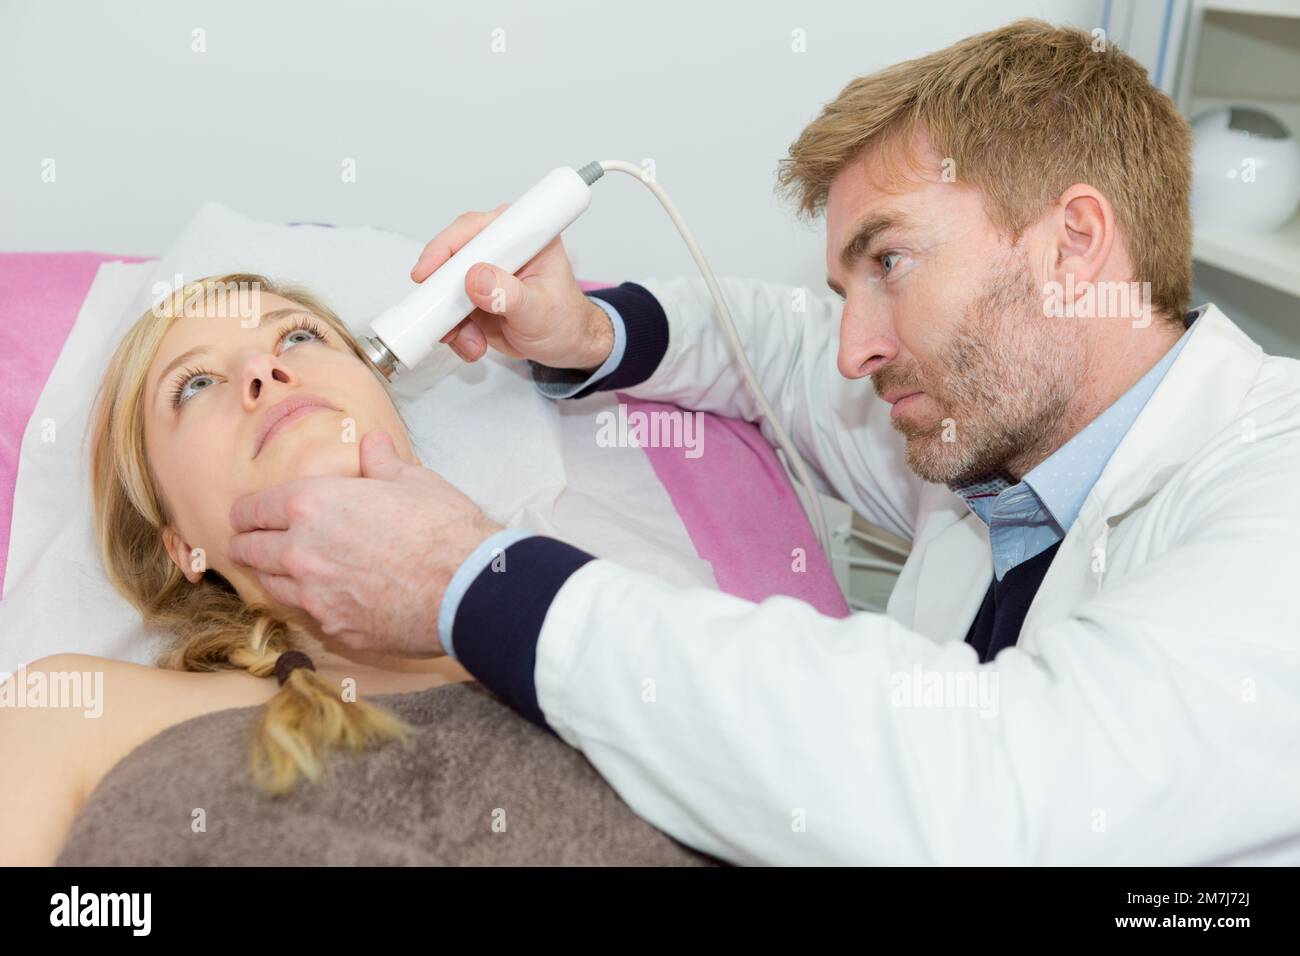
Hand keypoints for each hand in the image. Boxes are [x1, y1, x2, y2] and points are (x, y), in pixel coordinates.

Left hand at [227, 430, 502, 655]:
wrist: (468, 588)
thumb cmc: (443, 527)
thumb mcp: (412, 481)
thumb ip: (381, 464)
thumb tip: (372, 443)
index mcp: (313, 504)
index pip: (255, 508)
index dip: (247, 511)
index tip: (245, 514)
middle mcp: (302, 551)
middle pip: (251, 550)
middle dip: (246, 545)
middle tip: (247, 544)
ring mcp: (316, 595)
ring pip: (272, 587)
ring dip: (272, 577)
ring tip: (279, 572)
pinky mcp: (336, 628)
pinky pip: (310, 614)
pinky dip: (311, 605)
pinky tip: (324, 599)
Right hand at [411, 205, 614, 370]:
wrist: (566, 347)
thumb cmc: (565, 321)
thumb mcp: (540, 311)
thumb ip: (509, 295)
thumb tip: (477, 277)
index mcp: (521, 235)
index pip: (474, 229)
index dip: (446, 247)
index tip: (428, 272)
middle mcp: (498, 248)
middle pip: (450, 257)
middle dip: (442, 293)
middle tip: (445, 320)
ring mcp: (482, 273)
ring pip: (444, 289)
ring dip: (449, 319)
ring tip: (471, 342)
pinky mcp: (472, 296)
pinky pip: (447, 311)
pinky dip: (454, 331)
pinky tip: (472, 345)